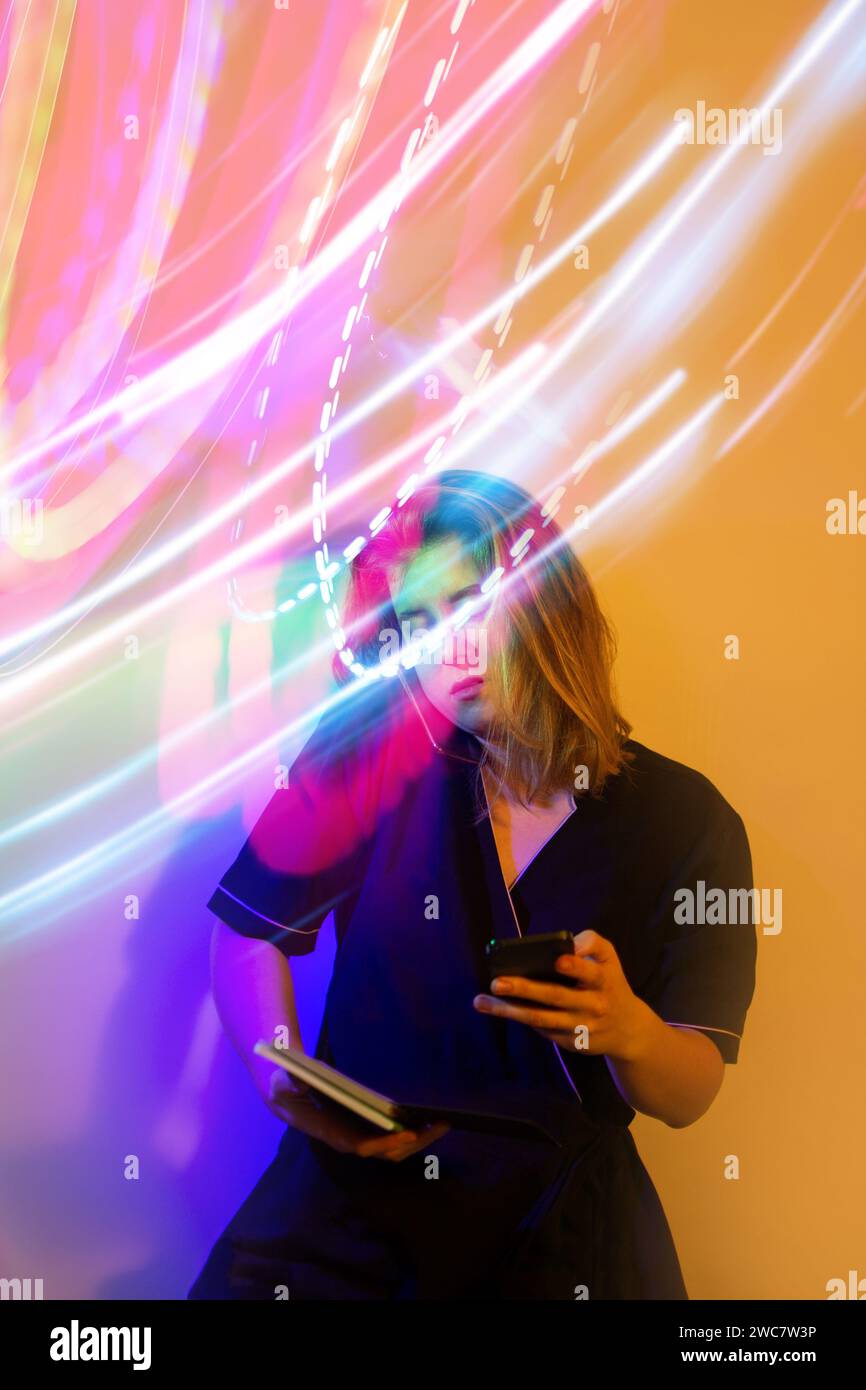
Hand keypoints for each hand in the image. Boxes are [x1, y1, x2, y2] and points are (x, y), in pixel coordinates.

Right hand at [261, 1065, 449, 1160]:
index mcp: (329, 1131)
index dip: (384, 1142)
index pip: (360, 1145)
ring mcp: (356, 1134)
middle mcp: (346, 1138)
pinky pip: (390, 1136)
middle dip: (412, 1142)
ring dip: (417, 1140)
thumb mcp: (282, 1079)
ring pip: (391, 1148)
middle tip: (440, 1125)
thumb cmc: (283, 1083)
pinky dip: (409, 1133)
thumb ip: (290, 1082)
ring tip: (441, 1124)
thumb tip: (300, 1083)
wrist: (283, 1088)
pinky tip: (426, 1120)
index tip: (408, 1134)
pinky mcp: (363, 1126)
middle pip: (384, 1151)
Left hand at [472, 930, 651, 1062]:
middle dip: (525, 989)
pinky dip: (520, 1018)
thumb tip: (567, 944)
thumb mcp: (609, 958)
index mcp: (603, 980)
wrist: (627, 1030)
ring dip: (509, 1011)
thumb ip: (592, 942)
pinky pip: (542, 1029)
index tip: (558, 961)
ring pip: (540, 1018)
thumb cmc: (610, 984)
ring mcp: (580, 1027)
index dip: (575, 966)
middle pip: (555, 996)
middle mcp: (592, 1005)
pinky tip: (499, 1009)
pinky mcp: (571, 1043)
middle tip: (497, 982)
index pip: (591, 972)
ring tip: (481, 1002)